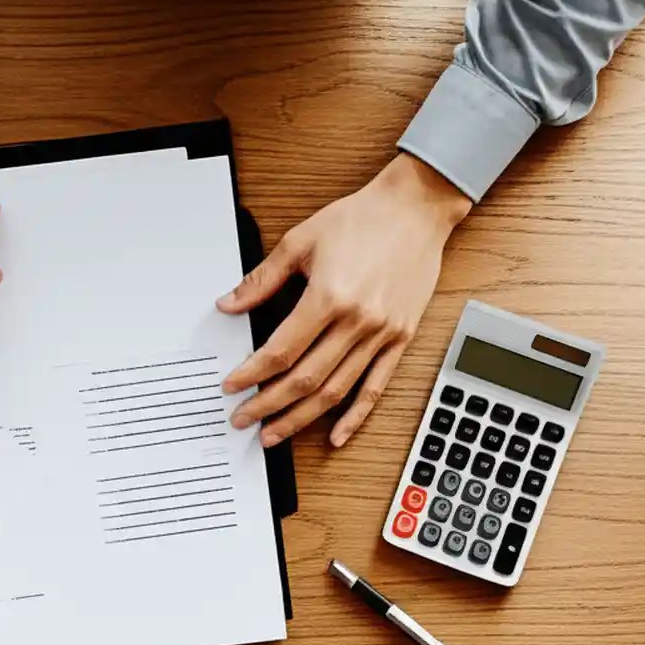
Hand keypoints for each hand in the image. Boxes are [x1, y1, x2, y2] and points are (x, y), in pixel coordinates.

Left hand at [217, 153, 471, 447]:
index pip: (280, 351)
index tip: (232, 386)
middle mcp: (357, 322)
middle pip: (305, 379)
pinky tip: (336, 436)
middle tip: (243, 419)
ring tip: (275, 432)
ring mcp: (382, 334)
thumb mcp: (300, 241)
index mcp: (329, 297)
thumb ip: (261, 279)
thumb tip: (229, 305)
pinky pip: (376, 387)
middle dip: (268, 405)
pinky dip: (356, 416)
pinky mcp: (400, 339)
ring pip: (336, 391)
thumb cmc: (361, 219)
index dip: (251, 374)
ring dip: (302, 418)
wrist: (415, 209)